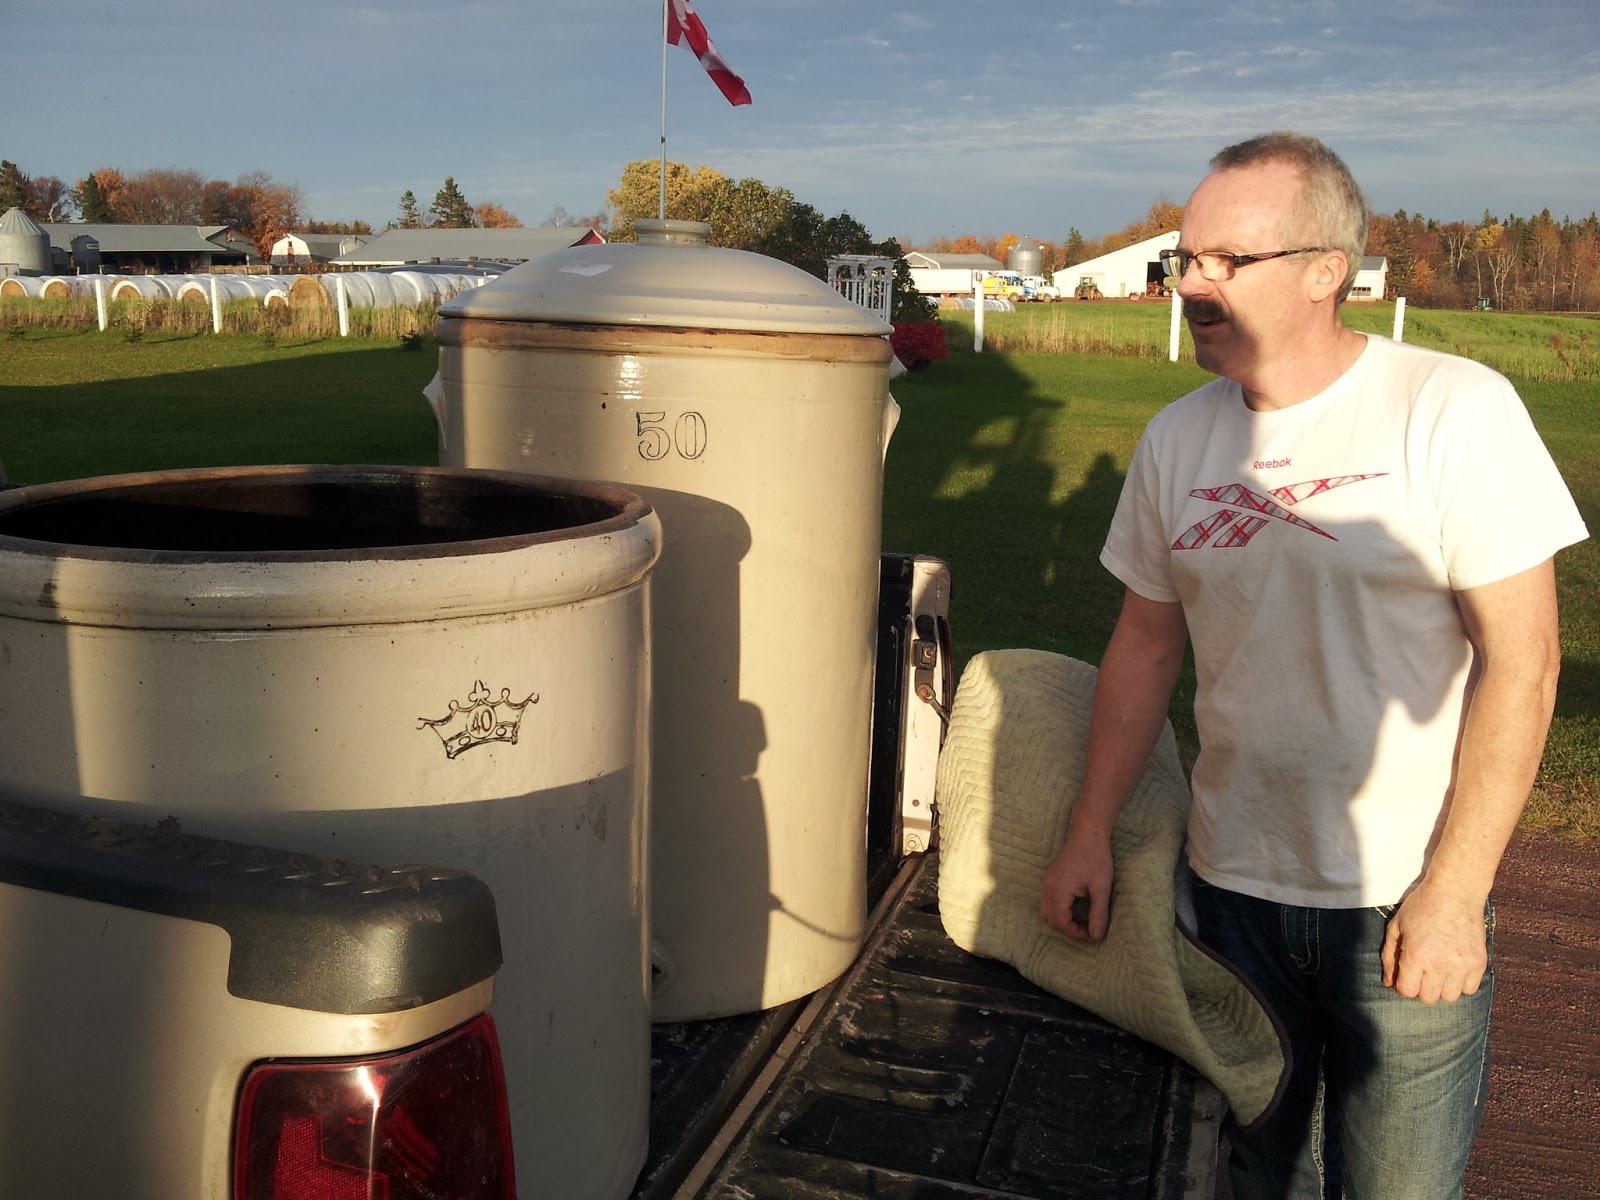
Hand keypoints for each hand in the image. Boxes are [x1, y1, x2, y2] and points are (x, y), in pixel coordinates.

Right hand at [1040, 830, 1113, 941]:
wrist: (1088, 834)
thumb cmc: (1096, 858)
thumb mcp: (1101, 888)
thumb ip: (1098, 913)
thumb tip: (1097, 937)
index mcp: (1059, 890)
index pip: (1061, 922)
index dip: (1076, 933)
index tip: (1093, 933)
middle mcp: (1048, 887)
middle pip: (1050, 920)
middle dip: (1068, 929)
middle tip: (1088, 929)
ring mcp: (1047, 882)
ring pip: (1046, 912)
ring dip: (1062, 921)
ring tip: (1082, 921)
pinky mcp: (1050, 879)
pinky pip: (1047, 902)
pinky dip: (1059, 911)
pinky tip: (1075, 908)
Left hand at [1380, 880, 1489, 1003]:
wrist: (1455, 892)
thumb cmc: (1421, 907)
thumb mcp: (1396, 927)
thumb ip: (1389, 956)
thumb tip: (1388, 983)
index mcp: (1415, 956)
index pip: (1407, 991)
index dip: (1402, 986)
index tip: (1405, 976)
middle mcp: (1439, 965)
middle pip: (1428, 998)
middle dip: (1421, 988)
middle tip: (1421, 972)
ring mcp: (1461, 965)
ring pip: (1450, 997)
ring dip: (1441, 988)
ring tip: (1439, 970)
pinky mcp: (1479, 963)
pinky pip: (1470, 989)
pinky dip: (1461, 984)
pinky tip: (1455, 969)